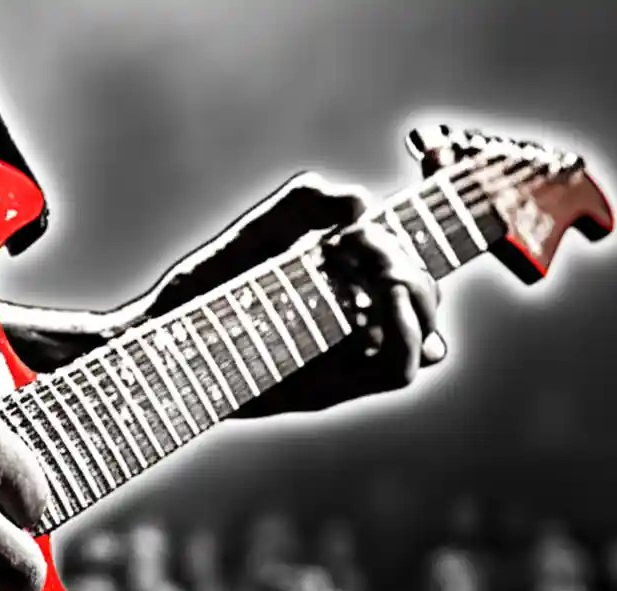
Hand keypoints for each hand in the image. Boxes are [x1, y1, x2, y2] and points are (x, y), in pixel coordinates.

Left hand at [235, 173, 445, 415]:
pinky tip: (375, 303)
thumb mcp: (261, 229)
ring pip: (427, 333)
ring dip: (416, 294)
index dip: (448, 223)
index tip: (444, 178)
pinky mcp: (337, 385)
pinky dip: (405, 335)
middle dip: (412, 260)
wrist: (168, 332)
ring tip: (379, 273)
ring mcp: (351, 355)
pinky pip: (400, 369)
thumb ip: (307, 203)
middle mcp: (361, 317)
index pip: (420, 257)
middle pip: (428, 294)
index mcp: (353, 277)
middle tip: (359, 243)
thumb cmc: (213, 281)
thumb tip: (361, 205)